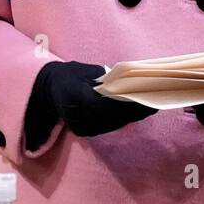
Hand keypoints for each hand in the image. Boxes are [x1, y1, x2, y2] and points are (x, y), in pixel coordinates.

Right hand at [29, 61, 156, 137]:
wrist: (49, 90)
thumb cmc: (71, 75)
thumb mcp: (88, 71)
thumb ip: (108, 80)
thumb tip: (131, 84)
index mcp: (77, 97)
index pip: (108, 105)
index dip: (128, 104)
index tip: (146, 99)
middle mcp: (78, 116)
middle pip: (113, 118)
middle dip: (135, 112)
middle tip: (155, 104)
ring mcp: (80, 127)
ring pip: (112, 124)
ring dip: (131, 118)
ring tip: (150, 108)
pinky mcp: (83, 132)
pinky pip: (107, 127)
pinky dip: (122, 121)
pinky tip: (135, 114)